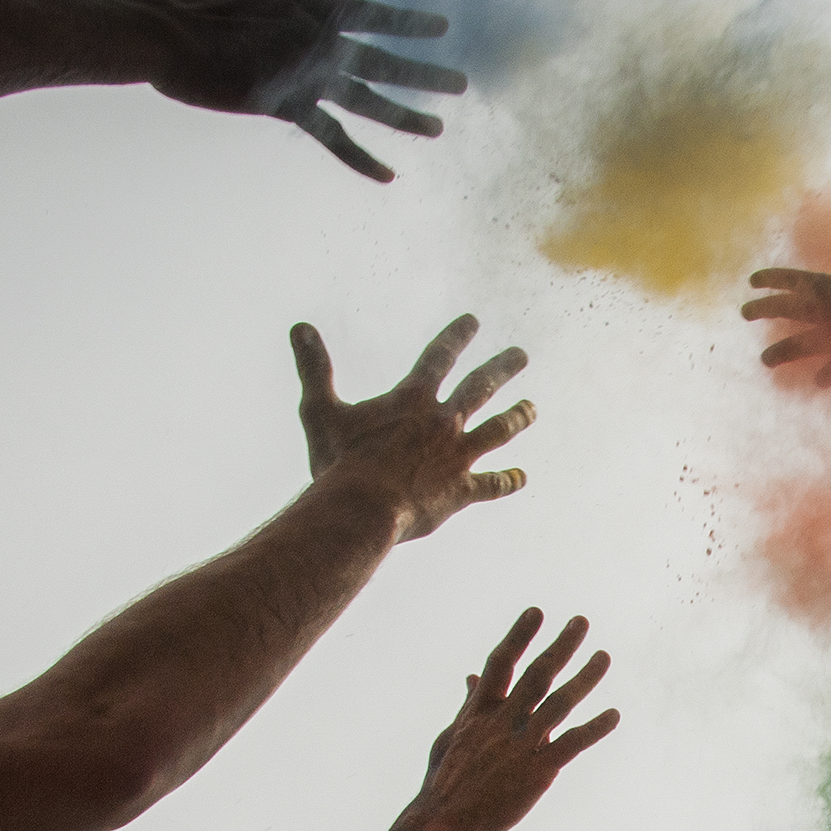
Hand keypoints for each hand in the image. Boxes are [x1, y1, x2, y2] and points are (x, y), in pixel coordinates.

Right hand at [150, 0, 466, 180]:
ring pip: (371, 99)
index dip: (409, 22)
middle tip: (460, 83)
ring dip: (408, 114)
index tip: (441, 28)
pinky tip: (390, 174)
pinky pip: (334, 137)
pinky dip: (362, 158)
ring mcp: (309, 75)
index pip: (374, 14)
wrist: (163, 31)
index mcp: (309, 3)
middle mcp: (320, 40)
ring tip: (439, 126)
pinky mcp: (288, 106)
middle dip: (424, 72)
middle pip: (384, 59)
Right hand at [290, 317, 533, 539]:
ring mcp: (457, 457)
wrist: (364, 508)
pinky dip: (507, 481)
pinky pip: (491, 485)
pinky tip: (522, 477)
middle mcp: (443, 423)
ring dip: (516, 417)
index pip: (439, 358)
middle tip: (521, 355)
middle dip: (501, 368)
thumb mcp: (319, 410)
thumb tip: (298, 326)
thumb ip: (313, 368)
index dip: (456, 337)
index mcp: (413, 400)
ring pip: (497, 431)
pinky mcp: (461, 491)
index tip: (472, 321)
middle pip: (480, 388)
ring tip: (532, 408)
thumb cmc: (339, 461)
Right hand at [390, 610, 616, 830]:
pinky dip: (594, 728)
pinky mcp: (538, 771)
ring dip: (585, 678)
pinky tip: (614, 714)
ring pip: (559, 703)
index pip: (501, 664)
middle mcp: (501, 723)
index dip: (519, 636)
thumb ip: (469, 705)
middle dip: (560, 646)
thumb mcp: (451, 736)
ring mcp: (520, 746)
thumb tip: (472, 677)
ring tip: (604, 655)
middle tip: (581, 621)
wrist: (443, 823)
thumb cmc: (445, 781)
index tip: (537, 612)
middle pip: (536, 675)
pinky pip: (571, 744)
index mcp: (478, 712)